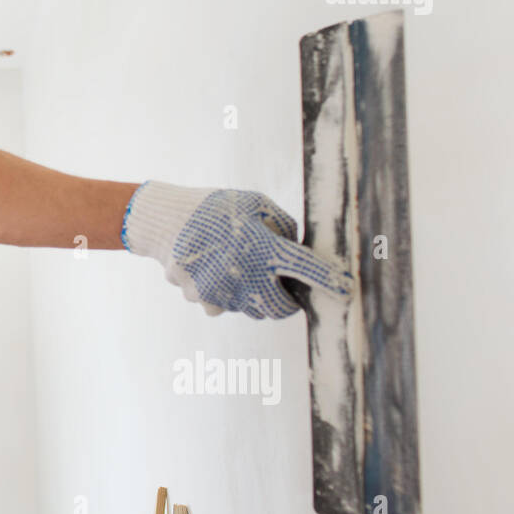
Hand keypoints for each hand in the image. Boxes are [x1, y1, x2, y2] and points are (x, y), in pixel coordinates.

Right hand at [165, 188, 351, 318]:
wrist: (165, 220)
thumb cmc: (214, 208)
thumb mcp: (255, 205)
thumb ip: (282, 227)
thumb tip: (295, 250)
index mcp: (264, 248)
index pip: (307, 269)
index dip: (331, 282)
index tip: (348, 292)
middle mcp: (246, 276)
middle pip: (281, 307)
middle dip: (285, 299)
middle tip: (277, 281)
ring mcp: (224, 293)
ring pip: (252, 308)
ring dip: (253, 294)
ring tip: (235, 265)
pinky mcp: (204, 301)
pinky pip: (224, 305)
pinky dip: (224, 293)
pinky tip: (212, 270)